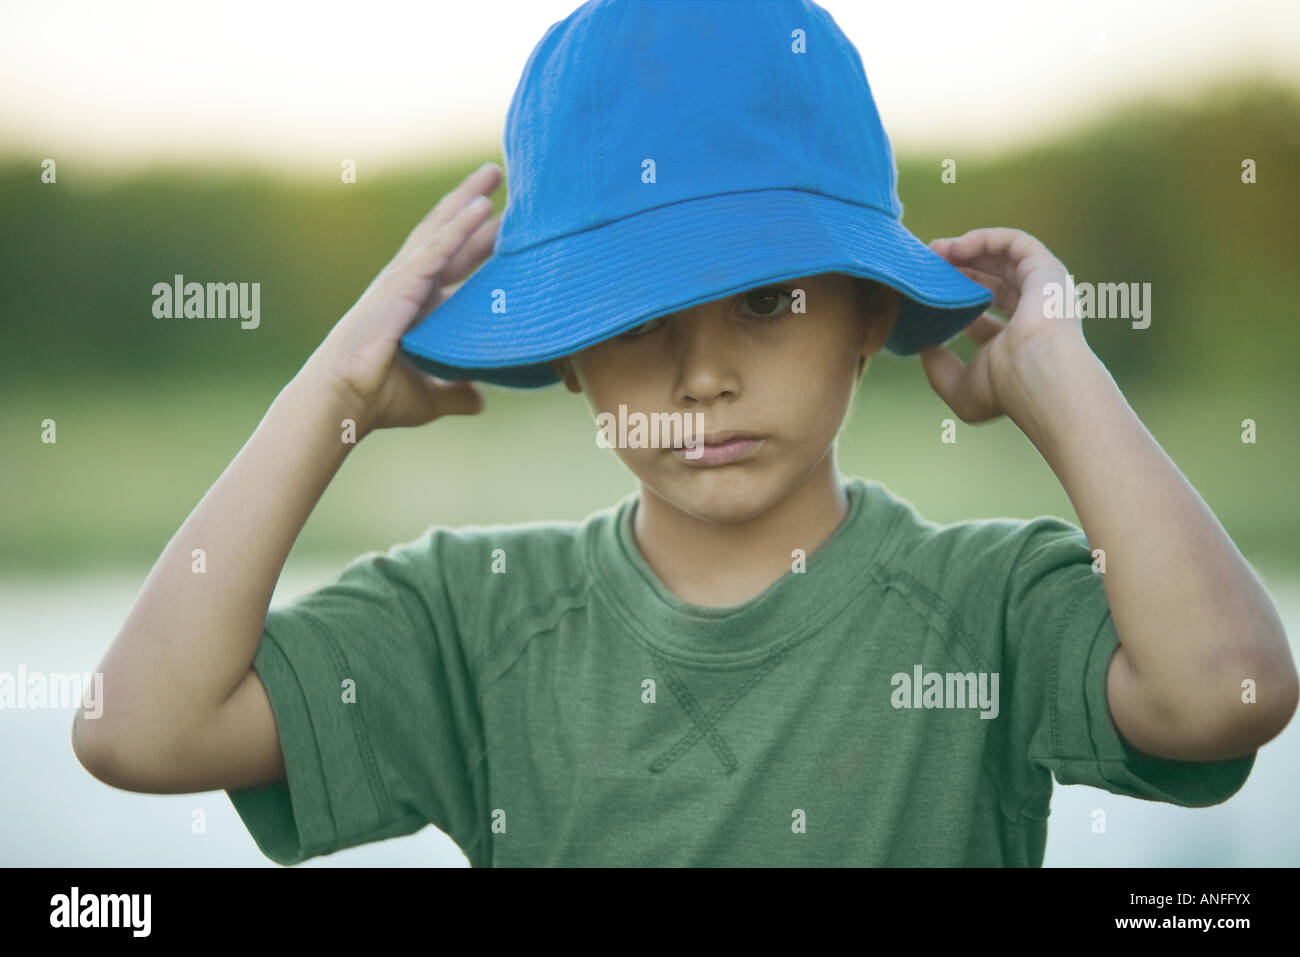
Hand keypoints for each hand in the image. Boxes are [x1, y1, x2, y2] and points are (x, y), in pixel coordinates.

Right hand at [307, 162, 503, 436]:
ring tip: (495, 172)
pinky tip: (482, 206)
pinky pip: (437, 249)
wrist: (344, 399)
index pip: (456, 264)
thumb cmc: (377, 398)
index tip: (507, 222)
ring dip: (469, 200)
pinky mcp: (400, 284)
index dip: (479, 241)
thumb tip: (480, 400)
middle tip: (499, 175)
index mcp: (419, 306)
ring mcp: (404, 280)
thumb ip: (457, 394)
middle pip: (450, 235)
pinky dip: (459, 227)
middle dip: (473, 205)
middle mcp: (412, 286)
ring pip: (443, 230)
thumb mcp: (431, 396)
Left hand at [919, 227, 1088, 423]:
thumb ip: (939, 370)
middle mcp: (1036, 309)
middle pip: (995, 279)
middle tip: (928, 264)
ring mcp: (1043, 288)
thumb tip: (925, 349)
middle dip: (960, 268)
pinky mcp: (1046, 268)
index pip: (989, 311)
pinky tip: (957, 246)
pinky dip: (986, 239)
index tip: (929, 293)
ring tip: (935, 250)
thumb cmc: (1003, 389)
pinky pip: (1015, 242)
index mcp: (1022, 336)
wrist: (1036, 375)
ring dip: (969, 249)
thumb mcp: (960, 387)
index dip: (959, 299)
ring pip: (1004, 258)